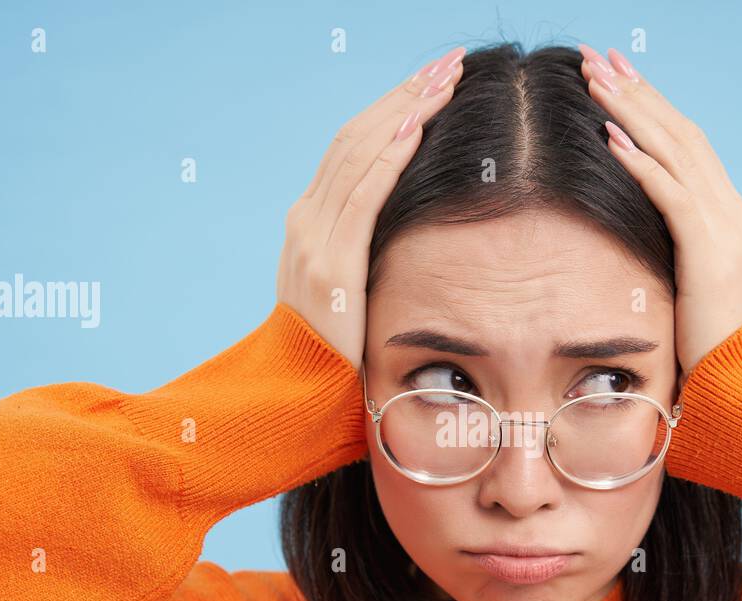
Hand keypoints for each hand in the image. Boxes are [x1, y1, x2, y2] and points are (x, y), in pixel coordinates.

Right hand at [276, 46, 466, 370]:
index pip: (354, 147)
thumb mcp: (350, 290)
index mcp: (311, 221)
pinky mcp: (330, 267)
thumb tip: (413, 230)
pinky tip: (416, 125)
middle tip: (446, 61)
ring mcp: (313, 240)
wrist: (294, 398)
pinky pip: (362, 196)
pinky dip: (389, 156)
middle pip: (358, 137)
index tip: (432, 80)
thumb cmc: (333, 352)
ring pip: (360, 154)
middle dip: (405, 95)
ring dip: (405, 110)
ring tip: (443, 78)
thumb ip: (368, 254)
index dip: (393, 108)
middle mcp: (306, 220)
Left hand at [578, 44, 741, 389]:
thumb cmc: (714, 353)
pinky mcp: (708, 251)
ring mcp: (725, 228)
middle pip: (681, 135)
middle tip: (602, 58)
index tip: (621, 82)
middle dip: (640, 93)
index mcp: (730, 220)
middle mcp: (733, 212)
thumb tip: (643, 248)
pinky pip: (671, 194)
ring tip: (597, 80)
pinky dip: (641, 164)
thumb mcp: (694, 293)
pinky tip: (611, 139)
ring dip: (633, 113)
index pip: (689, 149)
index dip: (655, 112)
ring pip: (675, 152)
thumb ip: (677, 259)